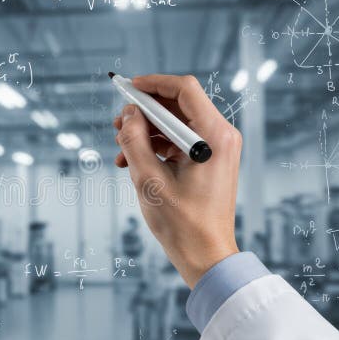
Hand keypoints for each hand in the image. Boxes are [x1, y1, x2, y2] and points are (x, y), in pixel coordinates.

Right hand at [113, 74, 241, 287]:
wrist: (205, 254)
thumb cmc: (183, 223)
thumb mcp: (149, 179)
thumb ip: (135, 141)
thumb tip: (127, 115)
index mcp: (214, 136)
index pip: (184, 90)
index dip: (153, 84)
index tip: (128, 88)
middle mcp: (220, 137)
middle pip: (179, 105)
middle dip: (145, 111)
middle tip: (117, 123)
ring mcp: (216, 149)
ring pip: (176, 123)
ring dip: (146, 131)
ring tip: (121, 147)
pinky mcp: (208, 160)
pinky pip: (179, 141)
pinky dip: (156, 146)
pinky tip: (132, 161)